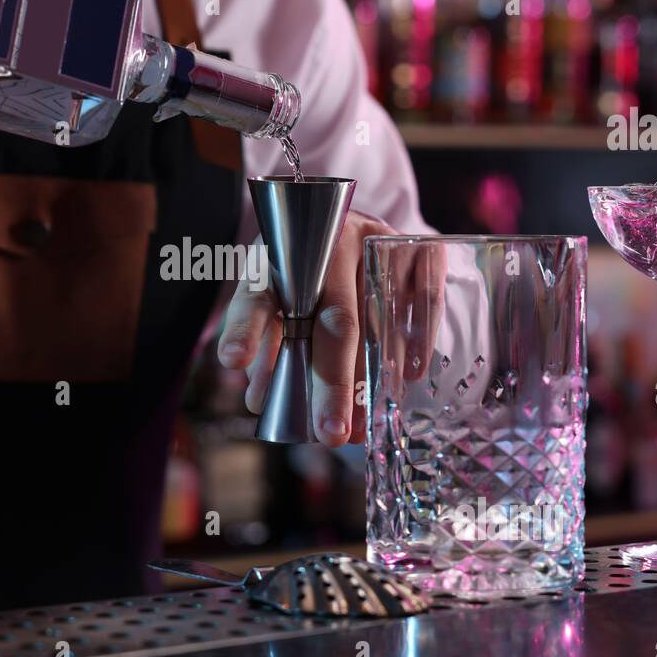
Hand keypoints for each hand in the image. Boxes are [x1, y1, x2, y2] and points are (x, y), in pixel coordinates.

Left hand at [218, 211, 398, 446]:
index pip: (259, 294)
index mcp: (281, 254)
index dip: (245, 329)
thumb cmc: (305, 275)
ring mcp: (375, 239)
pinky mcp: (414, 245)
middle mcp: (329, 242)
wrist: (344, 223)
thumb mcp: (278, 300)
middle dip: (331, 382)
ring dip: (372, 379)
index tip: (233, 362)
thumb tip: (260, 401)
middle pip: (333, 319)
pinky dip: (417, 339)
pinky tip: (405, 377)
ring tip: (360, 428)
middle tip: (330, 434)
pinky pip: (424, 295)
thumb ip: (268, 349)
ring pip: (380, 314)